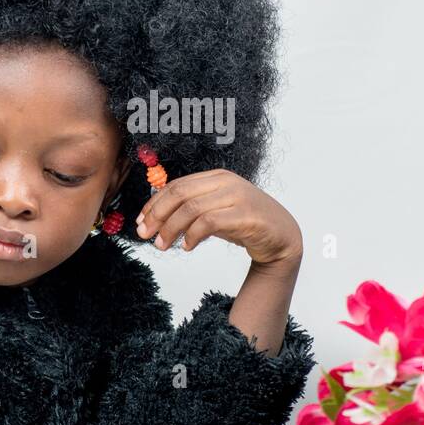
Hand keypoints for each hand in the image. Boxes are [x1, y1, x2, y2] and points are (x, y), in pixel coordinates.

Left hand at [135, 169, 303, 268]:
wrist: (282, 236)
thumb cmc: (245, 223)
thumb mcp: (215, 212)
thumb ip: (192, 209)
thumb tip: (155, 217)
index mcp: (216, 177)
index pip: (176, 186)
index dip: (155, 203)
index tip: (141, 222)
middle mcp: (226, 182)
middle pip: (180, 194)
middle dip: (157, 215)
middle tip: (145, 235)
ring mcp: (237, 197)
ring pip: (191, 208)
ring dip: (171, 229)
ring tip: (162, 245)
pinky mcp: (245, 215)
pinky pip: (209, 222)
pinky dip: (193, 235)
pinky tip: (187, 247)